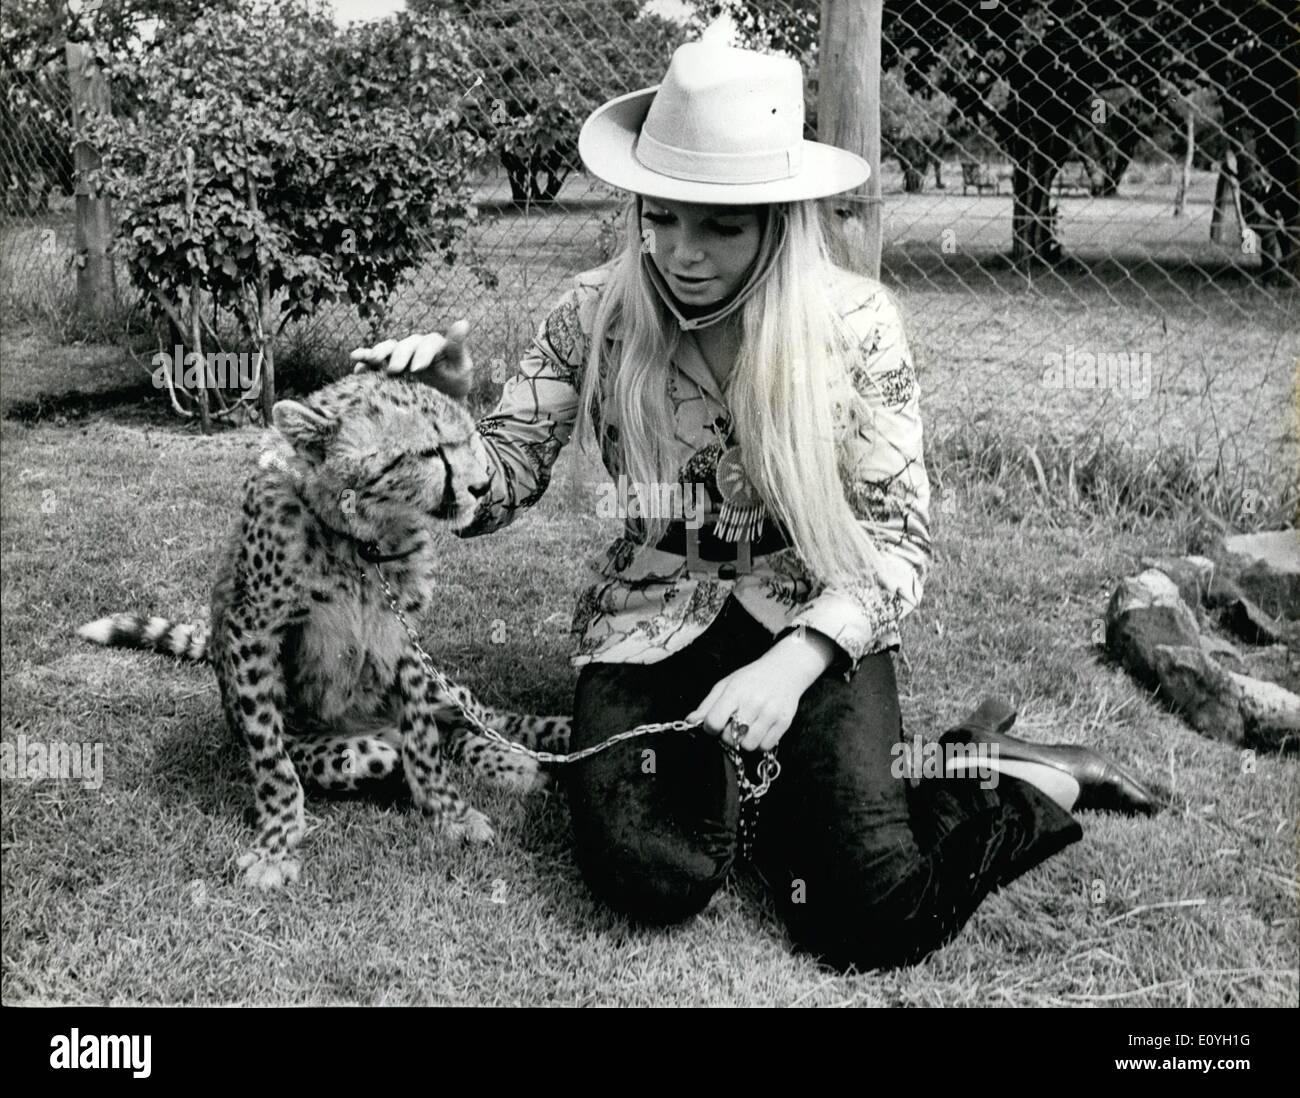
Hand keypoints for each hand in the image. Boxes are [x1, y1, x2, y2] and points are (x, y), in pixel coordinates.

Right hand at [349, 319, 473, 398]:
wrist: (442, 400)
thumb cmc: (455, 383)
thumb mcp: (461, 367)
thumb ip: (457, 347)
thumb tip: (463, 322)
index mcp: (434, 345)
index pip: (427, 344)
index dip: (422, 354)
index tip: (418, 368)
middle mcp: (415, 346)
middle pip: (406, 346)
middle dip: (400, 356)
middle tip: (395, 371)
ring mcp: (400, 355)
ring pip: (388, 348)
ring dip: (380, 353)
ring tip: (374, 361)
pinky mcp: (387, 365)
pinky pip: (374, 359)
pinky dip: (365, 358)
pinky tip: (356, 361)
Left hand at [684, 629, 837, 752]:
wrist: (786, 669)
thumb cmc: (752, 678)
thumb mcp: (726, 684)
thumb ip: (708, 705)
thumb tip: (690, 721)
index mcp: (735, 691)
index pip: (713, 723)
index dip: (710, 728)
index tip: (714, 724)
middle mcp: (754, 702)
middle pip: (730, 738)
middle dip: (727, 735)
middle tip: (733, 725)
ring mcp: (771, 713)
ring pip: (748, 746)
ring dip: (744, 741)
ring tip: (747, 728)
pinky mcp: (784, 722)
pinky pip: (766, 746)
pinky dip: (760, 742)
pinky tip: (760, 730)